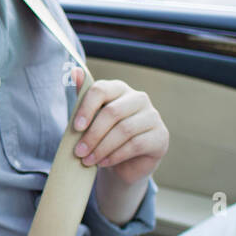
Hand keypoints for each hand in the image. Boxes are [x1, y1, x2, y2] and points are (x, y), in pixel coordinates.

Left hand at [69, 67, 167, 184]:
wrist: (124, 163)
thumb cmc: (103, 137)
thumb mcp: (89, 120)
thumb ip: (82, 98)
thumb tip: (74, 71)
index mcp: (119, 89)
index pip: (101, 90)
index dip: (86, 108)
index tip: (75, 128)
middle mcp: (138, 98)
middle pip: (112, 112)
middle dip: (92, 134)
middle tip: (78, 152)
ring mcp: (152, 116)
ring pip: (124, 130)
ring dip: (102, 148)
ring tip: (87, 160)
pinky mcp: (160, 136)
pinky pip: (136, 144)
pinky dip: (116, 155)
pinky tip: (103, 162)